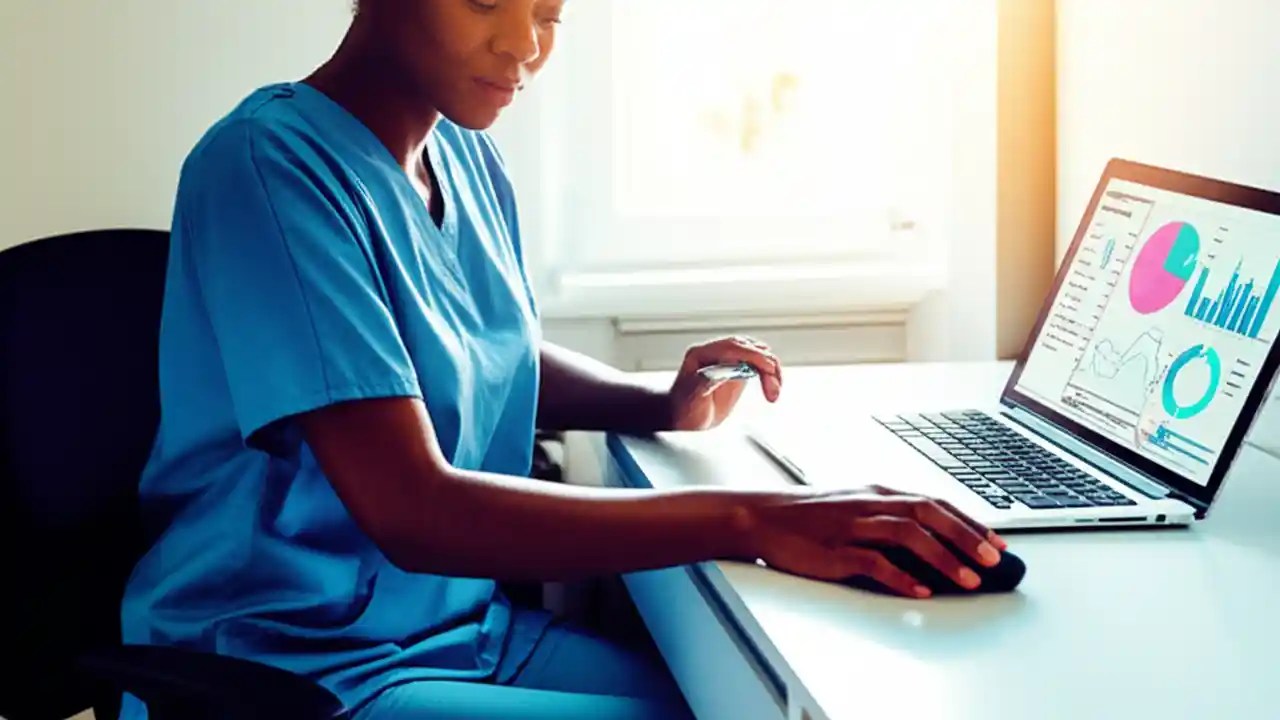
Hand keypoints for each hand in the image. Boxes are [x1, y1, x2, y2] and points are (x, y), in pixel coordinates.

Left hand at [668, 335, 783, 430]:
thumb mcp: (690, 398)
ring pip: (757, 355)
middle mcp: (716, 353)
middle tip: (773, 387)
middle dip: (765, 364)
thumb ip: (704, 381)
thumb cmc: (682, 409)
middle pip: (748, 348)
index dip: (752, 355)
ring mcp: (727, 360)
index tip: (767, 367)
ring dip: (771, 371)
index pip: (732, 347)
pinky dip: (769, 375)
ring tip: (774, 392)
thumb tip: (721, 370)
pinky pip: (758, 365)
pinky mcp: (737, 369)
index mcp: (701, 354)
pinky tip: (772, 388)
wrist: (683, 418)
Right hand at [743, 485, 1007, 598]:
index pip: (933, 502)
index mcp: (877, 493)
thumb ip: (887, 518)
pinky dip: (901, 576)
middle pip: (928, 512)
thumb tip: (928, 539)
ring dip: (943, 557)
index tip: (997, 541)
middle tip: (994, 558)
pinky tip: (920, 590)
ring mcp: (852, 526)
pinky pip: (874, 562)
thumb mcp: (852, 507)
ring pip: (907, 535)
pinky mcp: (834, 550)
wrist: (759, 516)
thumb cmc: (807, 516)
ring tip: (969, 579)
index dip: (969, 521)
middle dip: (966, 535)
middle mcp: (869, 504)